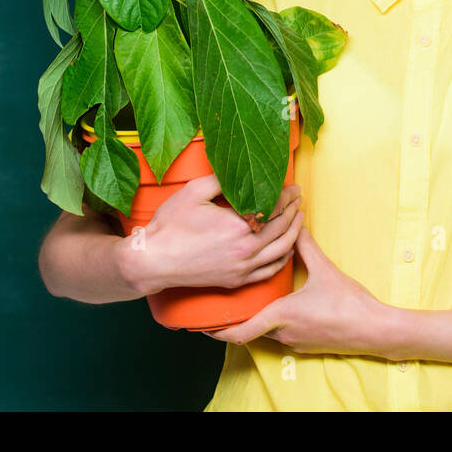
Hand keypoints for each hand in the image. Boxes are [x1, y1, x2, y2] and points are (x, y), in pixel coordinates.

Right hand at [128, 175, 303, 294]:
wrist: (152, 261)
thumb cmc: (170, 226)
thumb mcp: (195, 191)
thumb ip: (223, 179)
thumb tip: (241, 170)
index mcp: (238, 225)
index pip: (274, 207)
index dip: (287, 195)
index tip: (293, 187)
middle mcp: (246, 249)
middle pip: (282, 227)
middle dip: (294, 210)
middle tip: (299, 198)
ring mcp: (243, 268)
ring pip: (282, 250)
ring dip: (294, 232)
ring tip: (299, 218)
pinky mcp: (237, 280)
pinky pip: (270, 271)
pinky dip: (284, 258)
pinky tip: (287, 249)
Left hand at [204, 225, 389, 357]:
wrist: (373, 329)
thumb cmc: (348, 302)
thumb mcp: (325, 270)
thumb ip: (305, 247)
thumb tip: (293, 225)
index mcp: (281, 315)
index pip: (240, 332)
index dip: (218, 331)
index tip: (202, 325)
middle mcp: (283, 333)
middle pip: (252, 328)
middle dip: (241, 317)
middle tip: (227, 302)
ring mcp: (295, 342)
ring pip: (269, 330)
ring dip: (262, 317)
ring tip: (259, 300)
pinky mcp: (307, 344)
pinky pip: (285, 333)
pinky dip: (279, 321)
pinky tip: (287, 307)